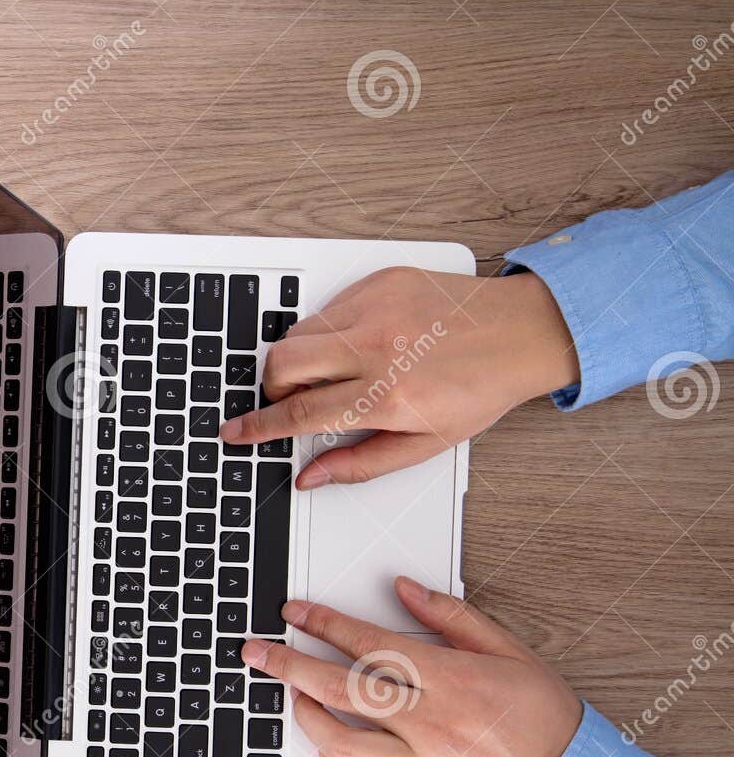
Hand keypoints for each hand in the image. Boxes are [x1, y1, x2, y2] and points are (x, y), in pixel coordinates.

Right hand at [220, 267, 579, 489]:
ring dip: (300, 358)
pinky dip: (329, 330)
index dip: (259, 426)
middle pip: (282, 364)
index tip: (235, 431)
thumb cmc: (479, 389)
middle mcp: (378, 347)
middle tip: (294, 400)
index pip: (300, 413)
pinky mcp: (381, 280)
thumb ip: (360, 463)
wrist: (522, 332)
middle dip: (274, 388)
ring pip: (298, 333)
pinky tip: (360, 341)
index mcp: (388, 395)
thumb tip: (311, 476)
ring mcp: (378, 307)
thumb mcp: (425, 443)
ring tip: (333, 371)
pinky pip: (327, 306)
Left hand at [240, 577, 582, 756]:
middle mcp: (430, 723)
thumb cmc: (542, 715)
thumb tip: (405, 589)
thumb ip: (452, 617)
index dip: (325, 623)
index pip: (370, 644)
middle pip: (339, 688)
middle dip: (288, 664)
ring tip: (291, 694)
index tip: (294, 612)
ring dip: (304, 713)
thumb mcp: (508, 650)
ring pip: (340, 740)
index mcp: (450, 680)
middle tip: (256, 651)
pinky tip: (325, 742)